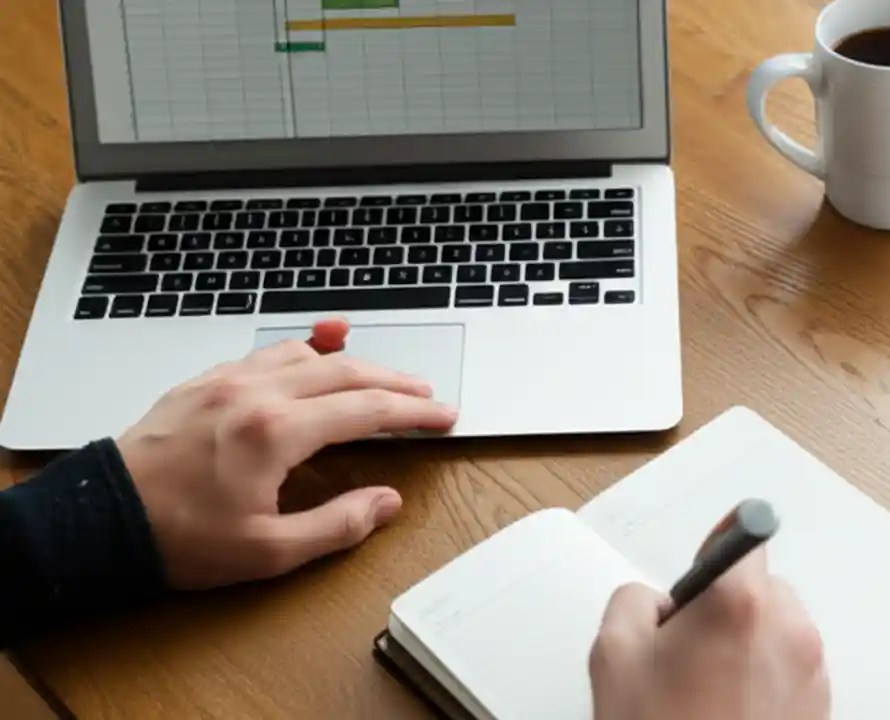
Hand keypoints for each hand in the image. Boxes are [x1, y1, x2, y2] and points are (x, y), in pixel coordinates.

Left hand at [117, 318, 457, 589]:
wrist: (99, 519)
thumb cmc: (177, 538)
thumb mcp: (266, 551)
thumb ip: (337, 524)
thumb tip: (385, 502)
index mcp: (277, 432)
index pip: (367, 410)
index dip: (414, 412)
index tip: (444, 414)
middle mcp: (255, 394)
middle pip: (345, 371)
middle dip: (394, 380)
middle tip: (426, 392)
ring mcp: (226, 382)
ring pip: (305, 354)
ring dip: (350, 362)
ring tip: (378, 375)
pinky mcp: (203, 383)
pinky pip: (264, 354)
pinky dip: (300, 351)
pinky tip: (311, 355)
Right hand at [589, 543, 830, 719]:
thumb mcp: (613, 656)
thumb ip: (633, 600)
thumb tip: (653, 599)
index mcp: (739, 605)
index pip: (745, 531)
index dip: (720, 538)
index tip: (720, 537)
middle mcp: (789, 631)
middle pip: (756, 586)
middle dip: (722, 607)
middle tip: (683, 651)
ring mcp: (811, 671)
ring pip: (774, 628)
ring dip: (745, 644)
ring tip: (703, 691)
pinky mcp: (820, 706)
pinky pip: (789, 668)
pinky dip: (763, 678)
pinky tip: (726, 710)